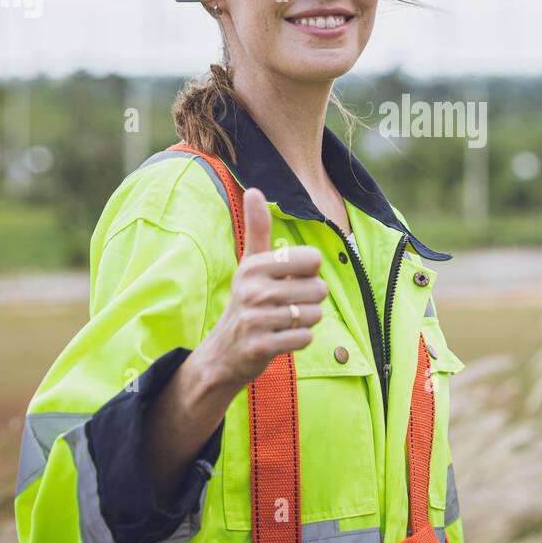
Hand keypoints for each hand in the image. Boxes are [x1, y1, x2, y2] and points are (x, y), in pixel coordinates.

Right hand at [191, 187, 324, 393]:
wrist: (223, 353)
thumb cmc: (246, 301)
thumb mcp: (249, 264)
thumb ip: (257, 228)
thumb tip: (253, 189)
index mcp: (254, 266)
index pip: (312, 259)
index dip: (309, 273)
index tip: (289, 281)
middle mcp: (253, 290)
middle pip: (318, 289)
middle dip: (310, 301)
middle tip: (287, 306)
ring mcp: (255, 319)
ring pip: (314, 315)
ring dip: (305, 322)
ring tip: (283, 322)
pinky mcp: (260, 347)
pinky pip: (304, 338)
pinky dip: (299, 340)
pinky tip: (281, 338)